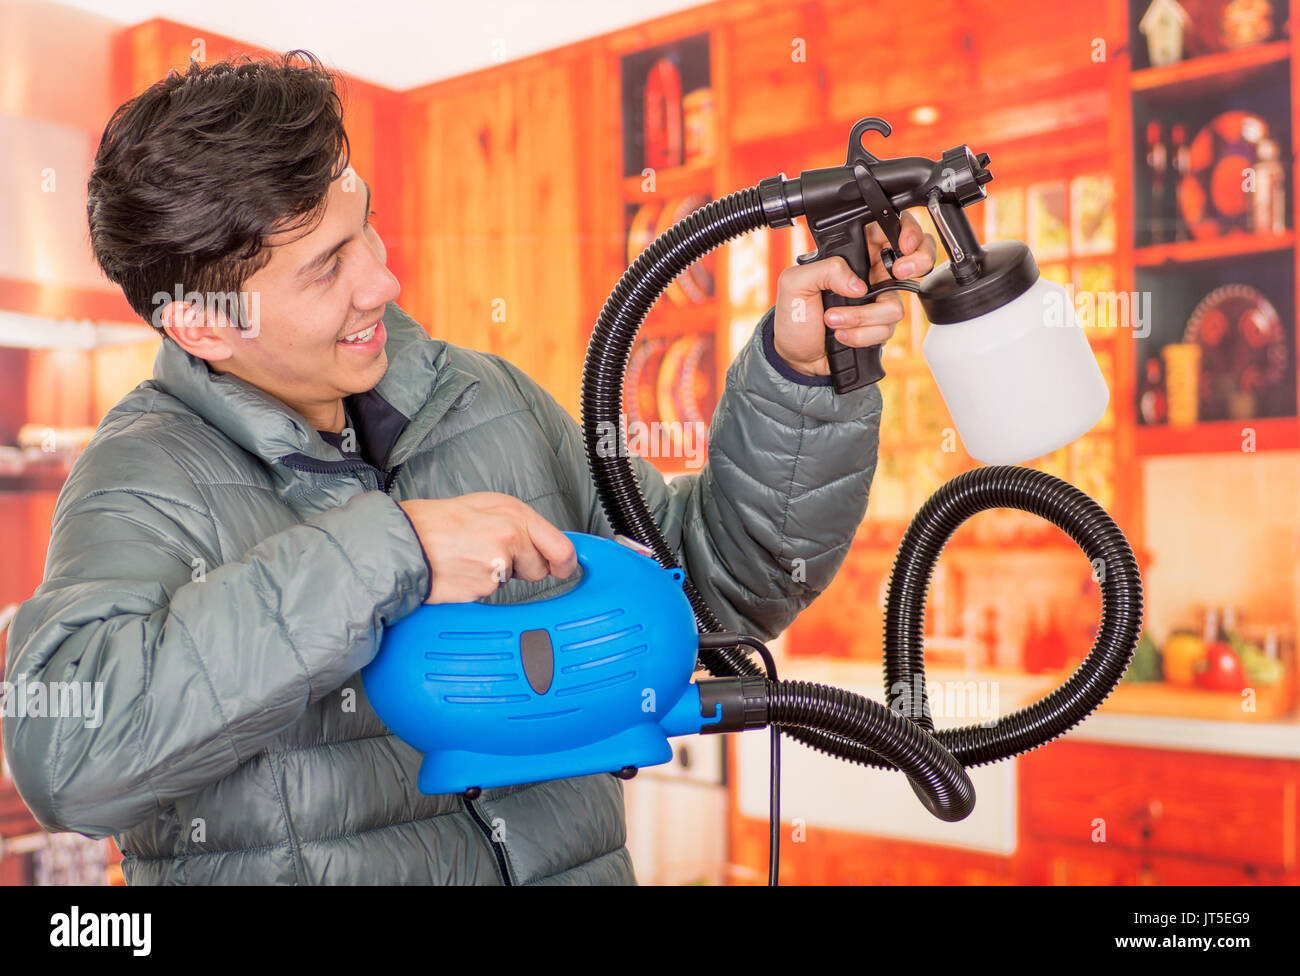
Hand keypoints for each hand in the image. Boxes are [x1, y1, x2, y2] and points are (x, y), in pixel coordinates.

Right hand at [398, 492, 577, 603]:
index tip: (564, 568)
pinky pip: (491, 593)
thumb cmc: (438, 521)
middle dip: (524, 569)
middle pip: (540, 570)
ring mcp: (498, 565)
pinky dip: (478, 586)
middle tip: (495, 556)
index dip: (566, 562)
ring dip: (498, 577)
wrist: (403, 540)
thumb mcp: (485, 506)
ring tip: (470, 558)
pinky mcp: (482, 588)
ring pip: (513, 582)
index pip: (561, 546)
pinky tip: (461, 571)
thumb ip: (518, 523)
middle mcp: (511, 537)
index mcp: (515, 514)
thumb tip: (542, 541)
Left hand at [772, 210, 938, 376]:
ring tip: (832, 319)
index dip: (906, 231)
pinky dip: (860, 334)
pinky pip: (886, 329)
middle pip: (917, 257)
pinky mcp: (880, 326)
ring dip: (860, 317)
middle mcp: (871, 274)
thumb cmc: (793, 316)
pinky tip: (841, 335)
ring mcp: (879, 301)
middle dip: (918, 261)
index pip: (888, 229)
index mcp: (853, 253)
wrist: (796, 356)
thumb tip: (859, 284)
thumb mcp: (794, 283)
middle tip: (898, 273)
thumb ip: (825, 270)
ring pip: (895, 304)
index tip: (902, 247)